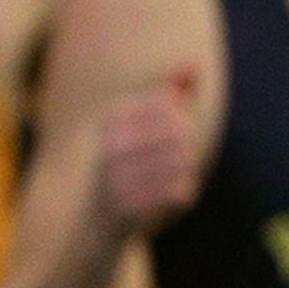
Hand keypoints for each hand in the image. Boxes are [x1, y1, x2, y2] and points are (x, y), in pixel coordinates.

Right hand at [94, 68, 202, 237]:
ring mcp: (118, 178)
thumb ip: (169, 94)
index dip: (181, 121)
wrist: (95, 223)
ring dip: (186, 172)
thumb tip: (193, 64)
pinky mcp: (130, 207)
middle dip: (187, 147)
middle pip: (181, 132)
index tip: (170, 137)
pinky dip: (183, 194)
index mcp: (111, 119)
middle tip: (178, 162)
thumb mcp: (141, 125)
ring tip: (172, 179)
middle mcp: (110, 146)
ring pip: (185, 162)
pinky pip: (180, 192)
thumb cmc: (126, 165)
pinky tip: (169, 199)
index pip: (168, 106)